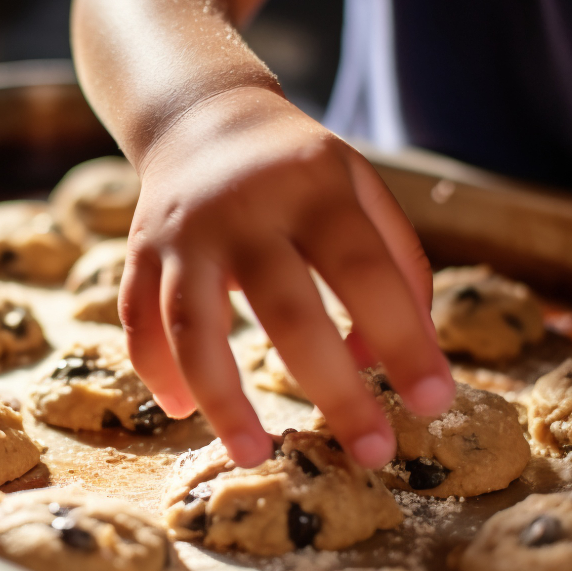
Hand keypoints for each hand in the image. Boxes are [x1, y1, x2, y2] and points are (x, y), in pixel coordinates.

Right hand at [119, 85, 454, 468]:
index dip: (404, 340)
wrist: (203, 116)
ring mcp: (184, 230)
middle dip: (332, 388)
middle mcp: (245, 208)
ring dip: (221, 397)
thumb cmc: (298, 168)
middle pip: (286, 308)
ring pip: (191, 323)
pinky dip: (154, 369)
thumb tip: (391, 359)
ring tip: (254, 454)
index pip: (367, 272)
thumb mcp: (361, 189)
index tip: (434, 404)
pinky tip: (180, 410)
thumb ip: (397, 265)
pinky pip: (137, 316)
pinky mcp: (140, 249)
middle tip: (372, 453)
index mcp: (314, 187)